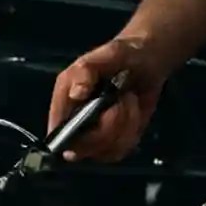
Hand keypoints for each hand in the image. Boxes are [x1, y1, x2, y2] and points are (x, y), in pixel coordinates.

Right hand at [47, 35, 169, 161]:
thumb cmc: (123, 54)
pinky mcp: (115, 140)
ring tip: (129, 101)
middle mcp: (76, 119)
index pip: (57, 127)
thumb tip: (76, 94)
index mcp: (65, 98)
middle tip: (121, 102)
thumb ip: (88, 70)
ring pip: (104, 151)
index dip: (69, 136)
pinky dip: (132, 133)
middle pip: (82, 146)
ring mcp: (96, 133)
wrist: (148, 60)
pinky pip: (120, 151)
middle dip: (107, 128)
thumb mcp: (108, 54)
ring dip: (124, 128)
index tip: (92, 126)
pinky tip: (135, 112)